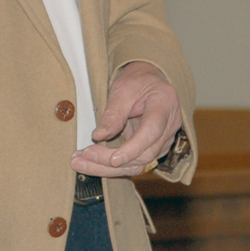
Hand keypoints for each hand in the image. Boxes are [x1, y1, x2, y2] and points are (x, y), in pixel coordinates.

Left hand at [70, 61, 182, 177]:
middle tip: (81, 157)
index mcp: (164, 104)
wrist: (148, 82)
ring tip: (79, 162)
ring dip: (108, 168)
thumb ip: (113, 114)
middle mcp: (169, 126)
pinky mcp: (154, 149)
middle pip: (144, 154)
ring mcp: (164, 140)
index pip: (151, 132)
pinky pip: (134, 164)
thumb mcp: (122, 90)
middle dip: (111, 161)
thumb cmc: (137, 82)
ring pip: (139, 164)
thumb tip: (98, 136)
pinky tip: (91, 162)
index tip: (112, 159)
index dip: (133, 149)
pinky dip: (112, 166)